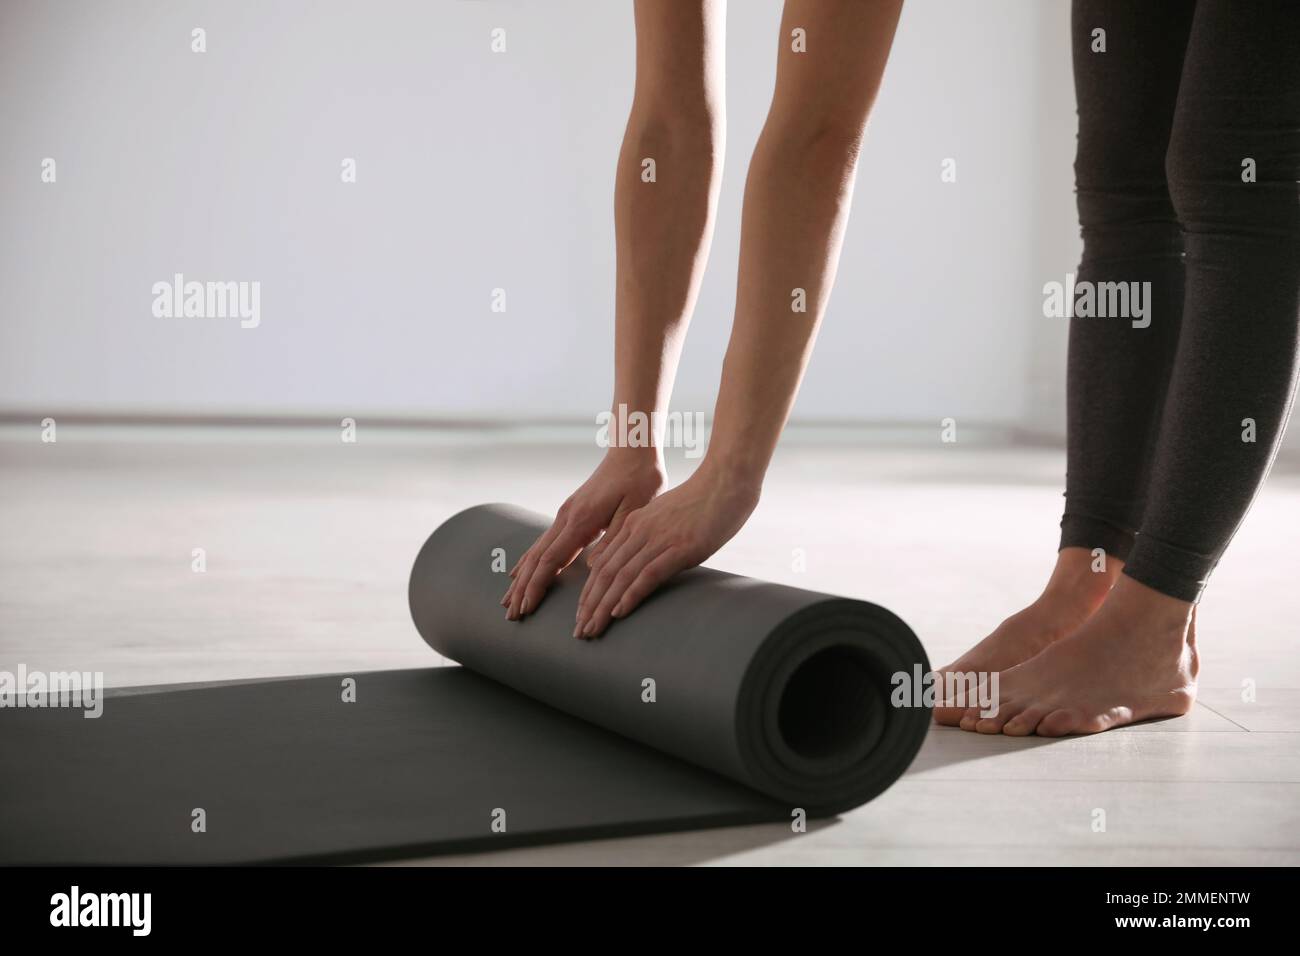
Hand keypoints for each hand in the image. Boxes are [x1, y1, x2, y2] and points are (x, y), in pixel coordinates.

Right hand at [503, 450, 665, 619]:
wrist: (632, 451)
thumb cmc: (640, 479)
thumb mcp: (635, 509)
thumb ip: (613, 538)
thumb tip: (593, 566)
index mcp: (581, 520)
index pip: (551, 559)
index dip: (536, 586)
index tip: (526, 608)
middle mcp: (567, 517)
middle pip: (537, 559)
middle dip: (523, 589)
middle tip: (512, 616)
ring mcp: (566, 514)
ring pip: (537, 551)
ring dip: (523, 578)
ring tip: (511, 600)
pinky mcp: (571, 513)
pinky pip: (545, 542)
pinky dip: (530, 561)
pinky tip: (522, 572)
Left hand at [573, 462, 760, 638]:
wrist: (727, 481)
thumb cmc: (704, 502)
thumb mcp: (668, 518)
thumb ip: (652, 536)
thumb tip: (647, 559)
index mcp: (635, 524)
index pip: (603, 563)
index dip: (590, 592)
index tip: (582, 614)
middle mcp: (640, 531)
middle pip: (605, 573)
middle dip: (589, 606)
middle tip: (580, 632)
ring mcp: (658, 539)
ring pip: (620, 577)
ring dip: (603, 607)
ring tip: (592, 630)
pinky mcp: (680, 548)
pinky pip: (647, 574)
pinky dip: (630, 595)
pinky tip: (618, 613)